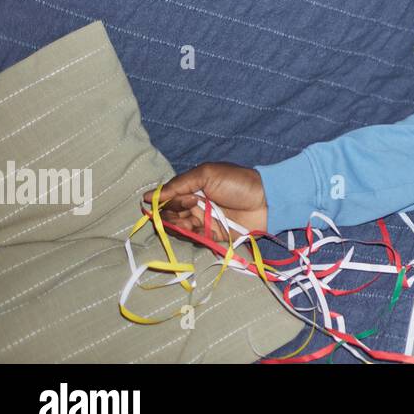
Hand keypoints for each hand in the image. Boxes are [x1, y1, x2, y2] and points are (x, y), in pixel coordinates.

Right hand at [143, 162, 267, 242]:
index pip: (167, 198)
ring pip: (177, 228)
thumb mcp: (207, 174)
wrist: (265, 200)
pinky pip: (192, 239)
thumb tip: (148, 196)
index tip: (177, 198)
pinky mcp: (210, 236)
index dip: (165, 201)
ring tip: (192, 220)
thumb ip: (179, 184)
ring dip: (179, 225)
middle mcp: (194, 205)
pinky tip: (197, 229)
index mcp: (192, 188)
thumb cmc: (238, 182)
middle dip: (173, 212)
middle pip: (169, 214)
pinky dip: (190, 235)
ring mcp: (202, 221)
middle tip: (193, 204)